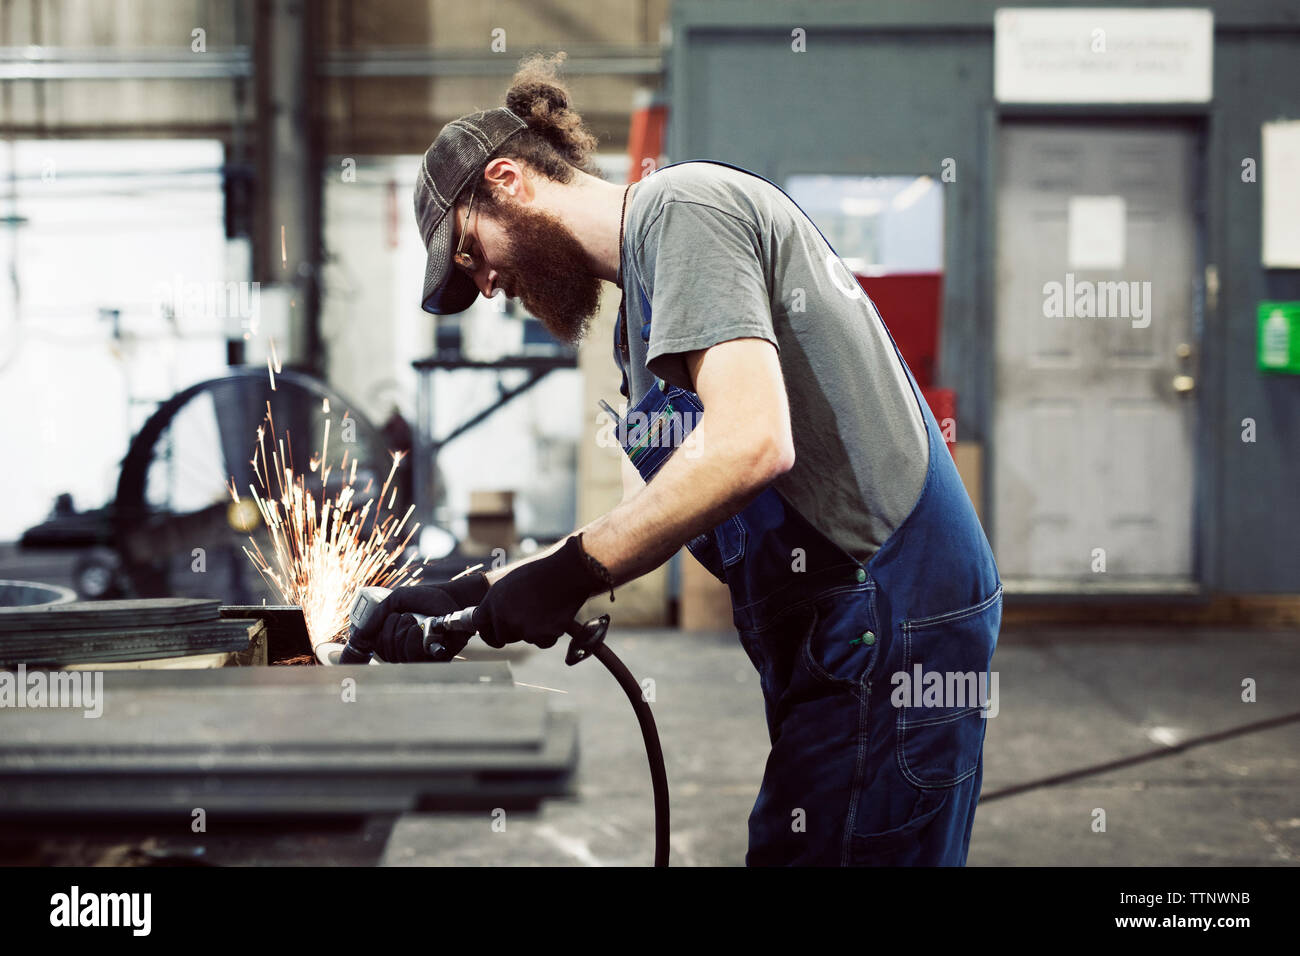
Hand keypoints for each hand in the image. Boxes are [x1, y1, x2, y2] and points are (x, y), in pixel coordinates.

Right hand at [354, 572, 489, 661]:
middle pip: (388, 654)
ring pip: (401, 657)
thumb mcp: (396, 601)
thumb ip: (377, 616)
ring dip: (402, 635)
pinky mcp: (438, 657)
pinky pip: (418, 659)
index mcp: (397, 640)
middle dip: (391, 632)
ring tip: (412, 621)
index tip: (388, 620)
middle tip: (405, 616)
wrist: (451, 596)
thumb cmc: (426, 598)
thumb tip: (360, 636)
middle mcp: (409, 651)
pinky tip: (417, 629)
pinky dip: (413, 642)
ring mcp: (423, 655)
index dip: (378, 638)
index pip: (379, 650)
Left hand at [472, 533, 609, 648]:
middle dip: (515, 633)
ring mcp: (522, 626)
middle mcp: (504, 615)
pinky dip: (550, 634)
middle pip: (504, 636)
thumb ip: (502, 600)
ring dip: (536, 631)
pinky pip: (543, 642)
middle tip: (531, 620)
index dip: (487, 633)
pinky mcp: (541, 634)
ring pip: (526, 639)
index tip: (494, 637)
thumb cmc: (544, 571)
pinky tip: (557, 615)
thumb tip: (498, 618)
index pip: (480, 623)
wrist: (567, 570)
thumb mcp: (514, 581)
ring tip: (548, 608)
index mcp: (494, 599)